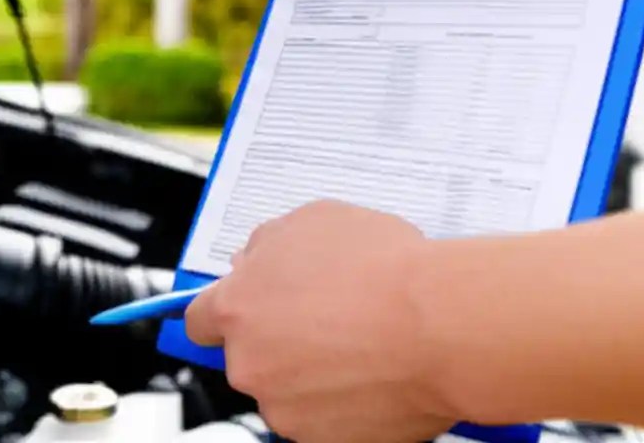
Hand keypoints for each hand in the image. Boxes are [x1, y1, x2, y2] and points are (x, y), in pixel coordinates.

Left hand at [184, 200, 454, 442]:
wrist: (444, 324)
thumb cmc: (384, 268)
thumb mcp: (313, 221)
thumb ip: (267, 244)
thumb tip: (252, 260)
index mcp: (236, 307)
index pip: (200, 320)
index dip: (225, 314)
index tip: (244, 314)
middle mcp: (249, 363)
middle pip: (247, 356)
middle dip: (277, 342)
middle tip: (326, 323)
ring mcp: (284, 408)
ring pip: (287, 391)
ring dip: (311, 374)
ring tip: (362, 346)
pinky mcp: (322, 440)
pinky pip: (324, 420)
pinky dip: (344, 404)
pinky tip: (375, 375)